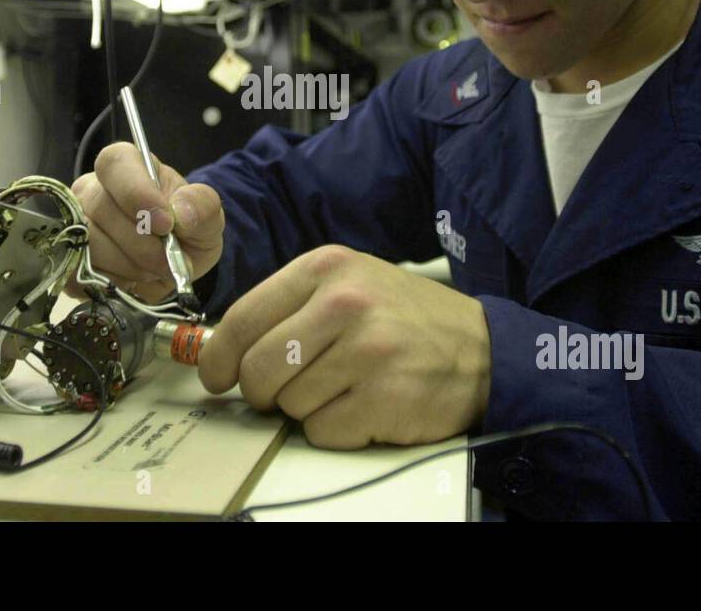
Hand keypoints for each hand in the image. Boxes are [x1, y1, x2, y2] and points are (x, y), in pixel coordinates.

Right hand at [69, 142, 223, 302]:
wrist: (174, 262)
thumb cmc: (187, 228)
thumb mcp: (207, 215)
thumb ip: (201, 206)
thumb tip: (181, 211)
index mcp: (127, 166)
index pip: (115, 165)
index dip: (136, 193)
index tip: (164, 223)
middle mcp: (92, 189)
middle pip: (102, 209)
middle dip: (141, 244)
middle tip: (167, 260)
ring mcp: (75, 222)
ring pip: (89, 244)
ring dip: (129, 266)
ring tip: (153, 269)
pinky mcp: (67, 257)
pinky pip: (79, 272)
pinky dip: (113, 283)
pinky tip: (132, 280)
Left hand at [198, 245, 491, 447]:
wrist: (483, 348)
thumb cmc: (404, 319)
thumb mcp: (347, 285)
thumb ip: (289, 308)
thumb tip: (222, 352)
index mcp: (326, 268)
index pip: (243, 319)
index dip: (219, 357)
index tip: (217, 376)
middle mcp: (345, 303)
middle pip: (259, 369)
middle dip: (263, 391)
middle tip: (286, 390)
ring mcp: (367, 351)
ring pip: (289, 404)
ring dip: (308, 408)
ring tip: (347, 387)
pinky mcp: (385, 398)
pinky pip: (323, 431)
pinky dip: (337, 429)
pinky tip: (365, 406)